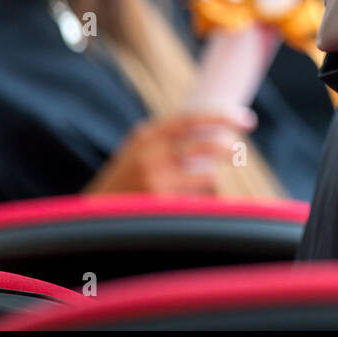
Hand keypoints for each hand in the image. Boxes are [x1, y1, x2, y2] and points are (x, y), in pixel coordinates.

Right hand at [83, 110, 257, 195]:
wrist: (89, 219)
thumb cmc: (120, 185)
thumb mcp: (134, 153)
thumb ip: (162, 139)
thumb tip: (201, 126)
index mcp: (146, 136)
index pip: (192, 118)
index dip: (223, 116)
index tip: (247, 120)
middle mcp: (150, 153)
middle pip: (207, 145)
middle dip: (229, 148)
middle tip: (238, 152)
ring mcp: (155, 180)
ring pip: (208, 176)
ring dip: (211, 183)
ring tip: (199, 193)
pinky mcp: (160, 205)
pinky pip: (198, 202)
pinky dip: (201, 204)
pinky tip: (188, 210)